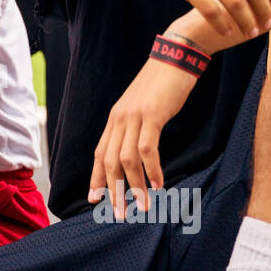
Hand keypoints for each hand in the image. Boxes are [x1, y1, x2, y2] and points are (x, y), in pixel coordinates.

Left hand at [88, 57, 196, 217]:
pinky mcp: (152, 115)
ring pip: (126, 160)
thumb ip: (137, 127)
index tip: (94, 200)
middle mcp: (119, 119)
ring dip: (134, 186)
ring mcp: (134, 116)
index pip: (100, 153)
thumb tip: (138, 152)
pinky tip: (158, 185)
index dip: (96, 178)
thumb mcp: (143, 107)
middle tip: (119, 215)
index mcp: (115, 118)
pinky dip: (152, 171)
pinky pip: (147, 149)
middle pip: (109, 161)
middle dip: (113, 191)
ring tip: (142, 207)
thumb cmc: (162, 84)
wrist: (176, 56)